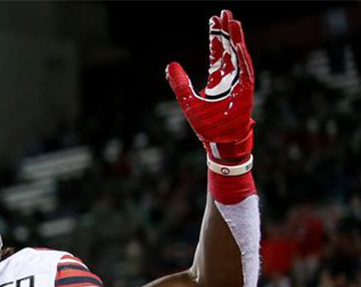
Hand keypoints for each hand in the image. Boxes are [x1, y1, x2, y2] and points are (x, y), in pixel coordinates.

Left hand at [166, 9, 254, 171]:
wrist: (219, 143)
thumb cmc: (207, 126)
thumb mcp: (187, 101)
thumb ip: (179, 83)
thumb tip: (170, 65)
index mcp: (217, 80)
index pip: (218, 52)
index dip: (216, 37)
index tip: (214, 20)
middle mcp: (230, 78)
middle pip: (229, 49)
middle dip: (227, 31)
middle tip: (225, 13)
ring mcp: (239, 84)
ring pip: (239, 56)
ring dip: (236, 39)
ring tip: (234, 22)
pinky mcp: (245, 92)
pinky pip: (245, 71)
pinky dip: (241, 58)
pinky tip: (237, 44)